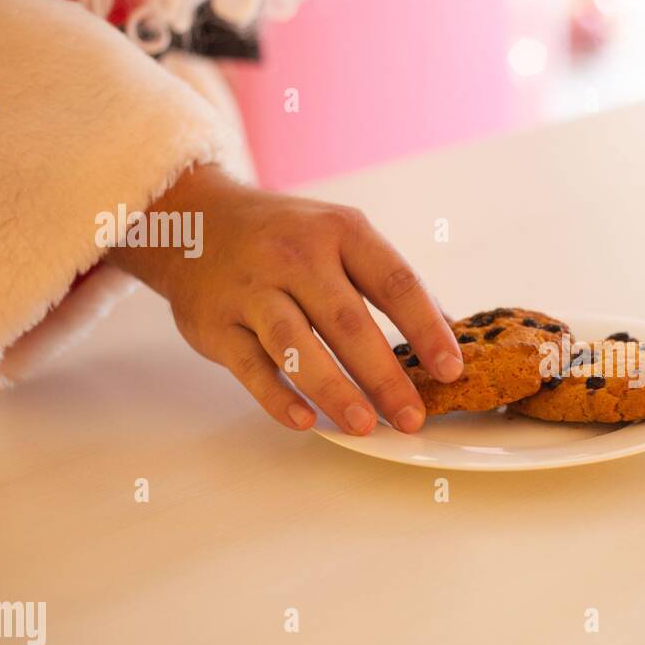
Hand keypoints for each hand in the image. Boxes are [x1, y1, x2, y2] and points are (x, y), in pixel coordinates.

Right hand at [108, 165, 461, 433]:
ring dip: (334, 389)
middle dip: (385, 374)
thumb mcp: (341, 236)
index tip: (451, 369)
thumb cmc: (286, 237)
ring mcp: (252, 289)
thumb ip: (389, 282)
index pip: (395, 283)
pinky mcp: (215, 322)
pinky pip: (250, 366)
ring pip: (297, 345)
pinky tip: (305, 420)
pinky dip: (277, 396)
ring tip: (366, 425)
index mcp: (341, 232)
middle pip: (348, 321)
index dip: (427, 328)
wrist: (193, 219)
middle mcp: (295, 256)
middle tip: (412, 416)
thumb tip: (449, 330)